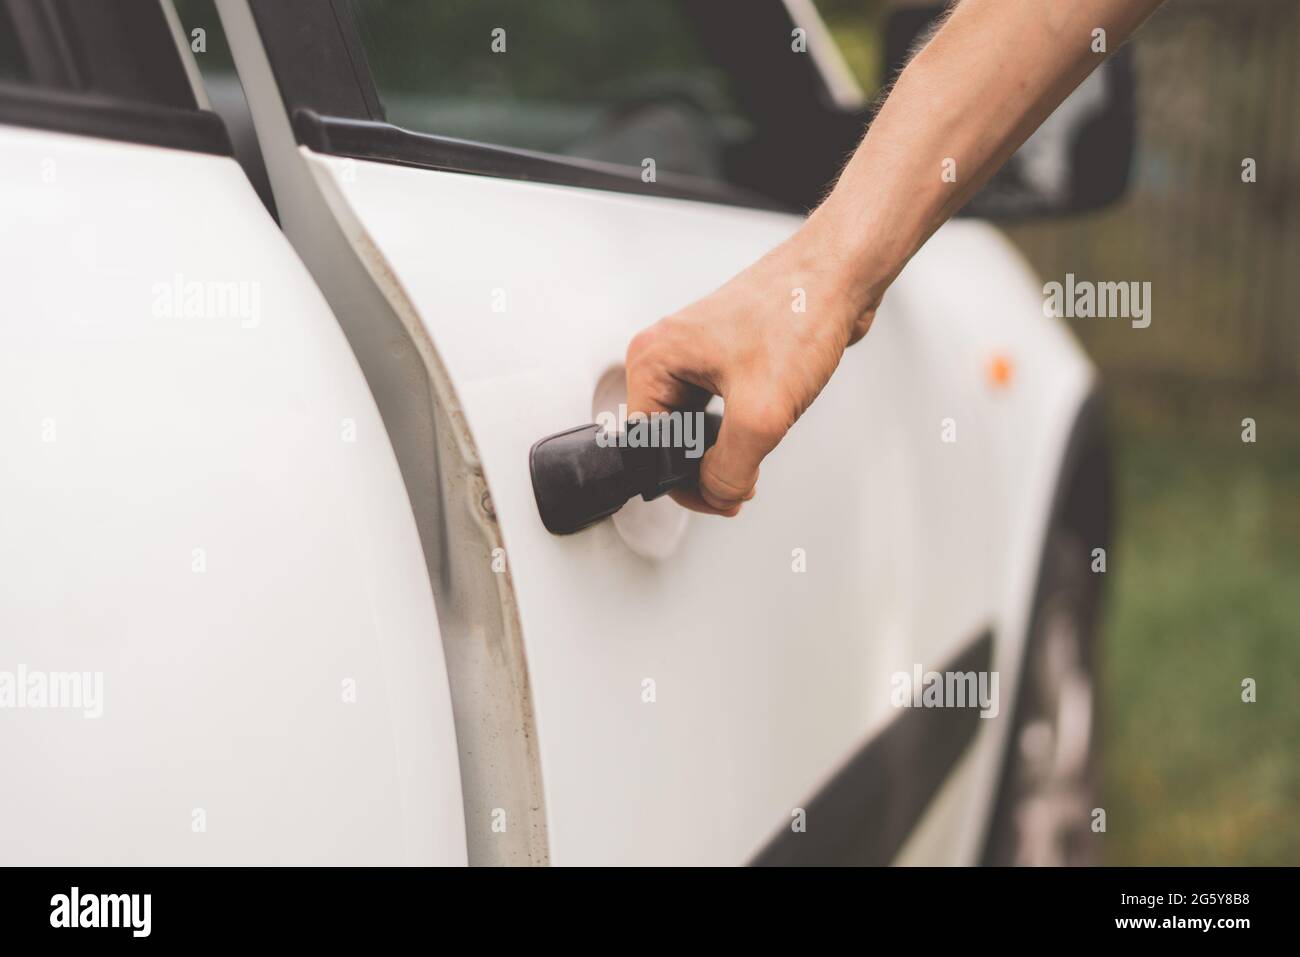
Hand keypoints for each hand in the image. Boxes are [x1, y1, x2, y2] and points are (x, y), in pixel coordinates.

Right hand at [625, 216, 876, 515]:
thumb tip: (720, 494)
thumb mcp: (759, 413)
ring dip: (730, 449)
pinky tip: (770, 424)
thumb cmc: (797, 312)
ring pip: (700, 428)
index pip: (647, 446)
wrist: (842, 276)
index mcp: (655, 359)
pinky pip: (725, 412)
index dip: (682, 481)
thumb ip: (730, 469)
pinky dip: (745, 430)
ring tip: (761, 444)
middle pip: (671, 439)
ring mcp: (700, 356)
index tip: (719, 496)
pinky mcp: (730, 358)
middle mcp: (670, 354)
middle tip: (742, 484)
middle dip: (707, 468)